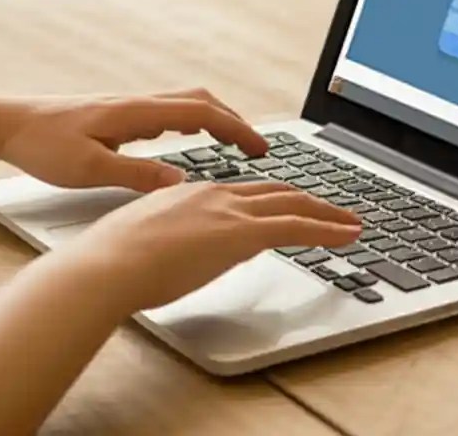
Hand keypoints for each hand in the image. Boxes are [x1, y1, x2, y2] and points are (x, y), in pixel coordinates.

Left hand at [0, 88, 267, 191]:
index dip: (237, 129)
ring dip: (218, 119)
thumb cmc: (41, 146)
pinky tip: (191, 139)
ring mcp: (130, 106)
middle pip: (203, 101)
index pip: (203, 113)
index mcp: (136, 113)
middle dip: (236, 122)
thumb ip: (136, 175)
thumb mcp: (87, 169)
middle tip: (259, 148)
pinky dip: (194, 120)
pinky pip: (170, 110)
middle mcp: (138, 103)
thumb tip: (182, 182)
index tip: (261, 149)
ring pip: (188, 102)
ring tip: (236, 144)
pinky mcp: (121, 114)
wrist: (6, 124)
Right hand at [58, 180, 361, 311]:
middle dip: (310, 201)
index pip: (245, 192)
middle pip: (277, 191)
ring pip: (294, 204)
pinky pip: (297, 227)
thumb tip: (182, 251)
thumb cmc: (113, 263)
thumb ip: (171, 239)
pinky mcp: (241, 233)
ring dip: (328, 215)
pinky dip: (328, 230)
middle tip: (334, 211)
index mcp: (191, 193)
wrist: (106, 266)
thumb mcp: (146, 241)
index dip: (273, 199)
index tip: (289, 206)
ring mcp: (230, 211)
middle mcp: (215, 194)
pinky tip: (347, 236)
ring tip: (351, 224)